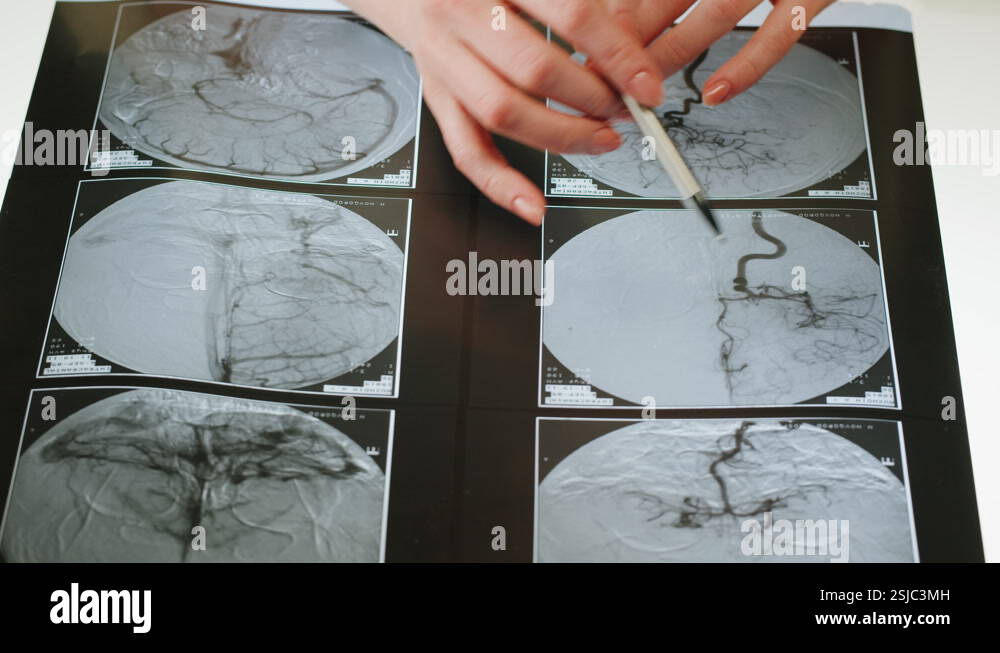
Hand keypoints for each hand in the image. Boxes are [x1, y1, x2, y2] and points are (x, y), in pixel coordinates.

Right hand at [345, 0, 664, 224]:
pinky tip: (532, 205)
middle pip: (536, 70)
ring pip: (504, 112)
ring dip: (562, 136)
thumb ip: (579, 4)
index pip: (571, 15)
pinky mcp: (436, 98)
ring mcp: (444, 61)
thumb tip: (633, 53)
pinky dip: (501, 185)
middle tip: (625, 109)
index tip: (646, 84)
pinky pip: (466, 151)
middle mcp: (462, 15)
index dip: (618, 56)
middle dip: (593, 99)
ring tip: (601, 139)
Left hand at [602, 0, 836, 105]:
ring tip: (642, 91)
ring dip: (672, 54)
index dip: (618, 20)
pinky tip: (714, 93)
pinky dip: (745, 66)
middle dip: (632, 44)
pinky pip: (777, 33)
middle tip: (602, 78)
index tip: (591, 46)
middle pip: (671, 0)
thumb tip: (624, 12)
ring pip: (712, 16)